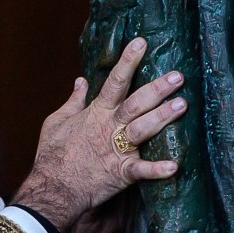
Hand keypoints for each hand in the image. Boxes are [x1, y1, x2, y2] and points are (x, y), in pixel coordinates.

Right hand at [11, 37, 184, 232]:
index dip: (128, 61)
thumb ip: (73, 101)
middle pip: (136, 103)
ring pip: (143, 129)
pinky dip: (157, 169)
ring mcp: (117, 150)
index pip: (114, 82)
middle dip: (157, 88)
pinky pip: (142, 171)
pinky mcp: (121, 173)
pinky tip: (175, 166)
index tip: (141, 43)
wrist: (50, 189)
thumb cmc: (52, 156)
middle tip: (178, 76)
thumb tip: (80, 81)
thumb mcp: (57, 122)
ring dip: (163, 117)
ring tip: (182, 104)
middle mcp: (109, 128)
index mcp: (96, 113)